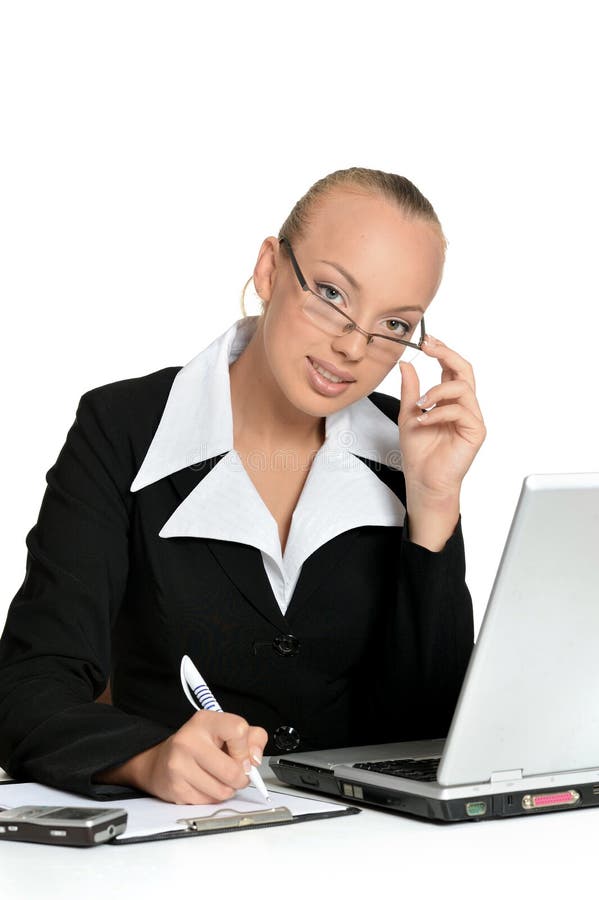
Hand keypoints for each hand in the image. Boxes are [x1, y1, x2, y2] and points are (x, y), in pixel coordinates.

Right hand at [95, 710, 267, 804]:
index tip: (242, 754)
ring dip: (227, 789)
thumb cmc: (200, 745)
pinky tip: (204, 785)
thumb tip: (256, 759)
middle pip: (233, 770)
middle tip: (236, 773)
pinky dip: (212, 798)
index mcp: (205, 720)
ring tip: (217, 778)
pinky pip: (209, 802)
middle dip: (241, 777)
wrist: (161, 761)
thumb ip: (252, 738)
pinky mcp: (176, 788)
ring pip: (223, 791)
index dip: (246, 748)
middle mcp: (189, 740)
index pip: (239, 730)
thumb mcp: (226, 731)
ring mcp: (179, 765)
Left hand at [398, 334, 485, 515]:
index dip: (442, 351)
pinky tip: (423, 421)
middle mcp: (464, 406)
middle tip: (428, 347)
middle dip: (446, 354)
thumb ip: (410, 389)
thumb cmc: (419, 452)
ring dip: (437, 391)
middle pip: (465, 370)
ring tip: (419, 404)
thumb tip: (406, 364)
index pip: (452, 368)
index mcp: (450, 400)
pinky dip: (438, 412)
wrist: (423, 480)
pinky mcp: (475, 432)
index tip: (426, 341)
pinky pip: (460, 411)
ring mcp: (472, 418)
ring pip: (462, 388)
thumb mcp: (408, 414)